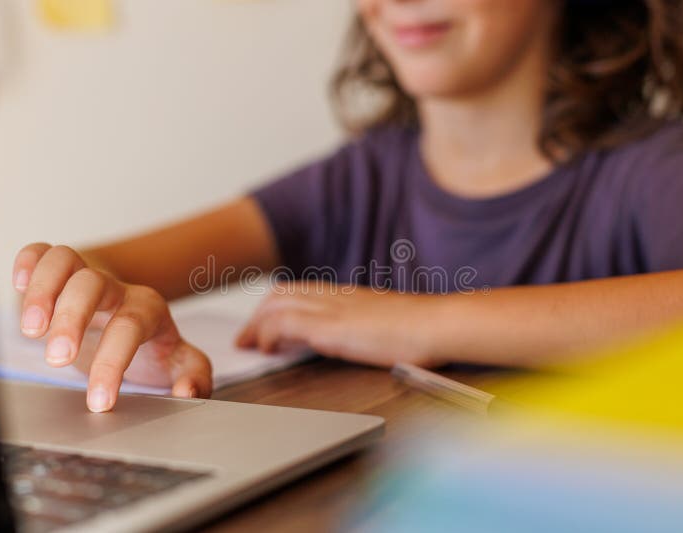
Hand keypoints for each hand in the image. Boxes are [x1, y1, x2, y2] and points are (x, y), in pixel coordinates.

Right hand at [13, 243, 211, 411]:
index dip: (112, 364)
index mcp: (148, 310)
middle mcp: (116, 289)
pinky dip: (28, 262)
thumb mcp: (180, 363)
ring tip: (31, 330)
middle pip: (93, 285)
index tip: (99, 402)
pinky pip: (42, 251)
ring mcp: (86, 276)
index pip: (130, 328)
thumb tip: (187, 391)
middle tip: (56, 360)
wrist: (135, 316)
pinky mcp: (61, 272)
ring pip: (65, 260)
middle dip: (71, 319)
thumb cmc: (151, 345)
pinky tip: (20, 285)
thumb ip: (195, 377)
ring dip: (43, 291)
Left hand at [235, 281, 443, 367]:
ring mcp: (331, 309)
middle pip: (280, 294)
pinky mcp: (331, 327)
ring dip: (256, 325)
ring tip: (249, 346)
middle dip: (257, 316)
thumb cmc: (423, 329)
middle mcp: (335, 296)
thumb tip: (358, 339)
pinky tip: (267, 350)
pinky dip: (268, 335)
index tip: (264, 326)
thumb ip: (366, 326)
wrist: (437, 324)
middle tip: (246, 339)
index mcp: (347, 295)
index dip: (276, 306)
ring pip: (276, 305)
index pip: (299, 290)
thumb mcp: (387, 323)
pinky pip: (284, 323)